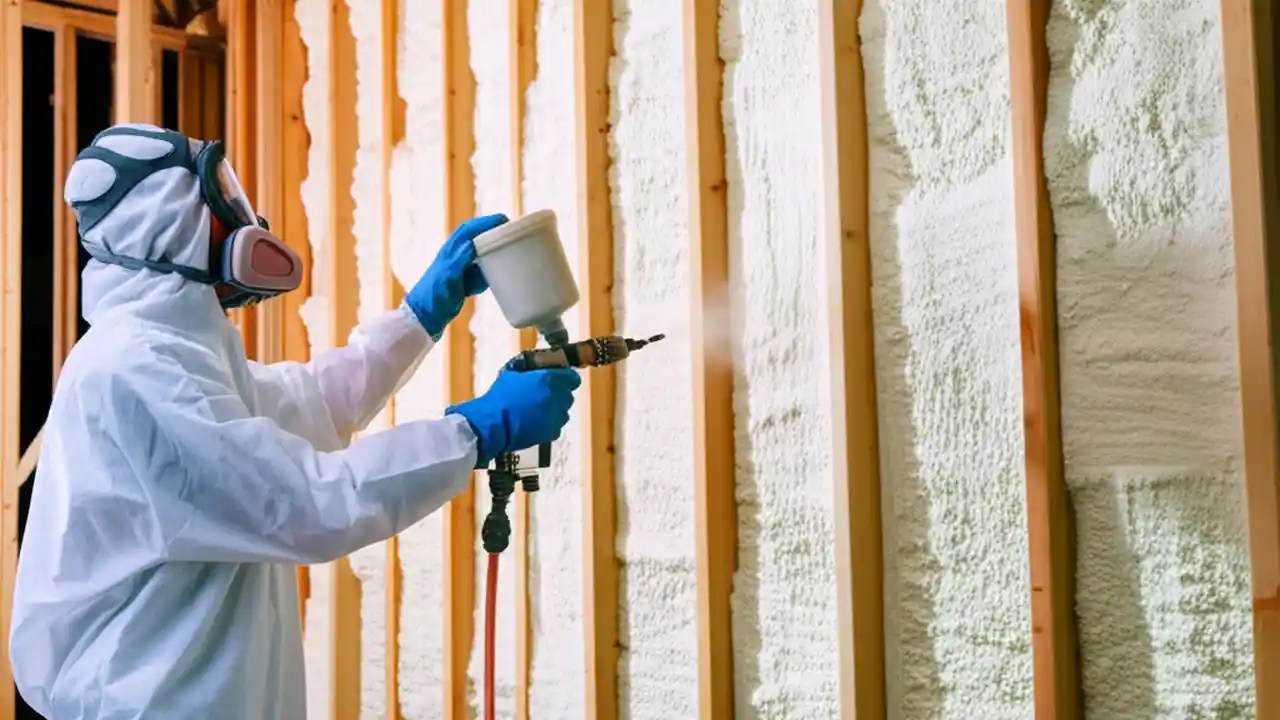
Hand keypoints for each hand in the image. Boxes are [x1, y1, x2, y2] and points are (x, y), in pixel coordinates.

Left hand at [405, 213, 507, 337]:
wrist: (424, 318)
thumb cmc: (434, 295)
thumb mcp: (448, 275)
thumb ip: (460, 258)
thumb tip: (474, 243)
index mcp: (450, 251)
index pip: (469, 229)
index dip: (486, 222)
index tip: (504, 220)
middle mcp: (455, 257)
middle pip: (475, 238)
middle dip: (492, 233)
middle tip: (511, 234)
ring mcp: (458, 269)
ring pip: (478, 254)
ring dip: (491, 252)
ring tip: (507, 252)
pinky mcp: (462, 282)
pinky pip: (479, 272)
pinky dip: (488, 273)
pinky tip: (496, 278)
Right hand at [446, 368, 580, 466]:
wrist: (494, 424)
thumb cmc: (499, 397)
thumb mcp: (511, 374)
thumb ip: (526, 369)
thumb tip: (531, 366)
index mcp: (549, 379)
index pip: (572, 378)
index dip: (566, 379)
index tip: (560, 380)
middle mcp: (557, 397)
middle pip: (568, 395)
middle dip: (559, 395)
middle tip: (544, 396)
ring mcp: (556, 416)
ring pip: (564, 412)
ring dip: (555, 410)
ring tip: (538, 412)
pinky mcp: (552, 432)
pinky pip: (556, 426)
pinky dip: (549, 425)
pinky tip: (535, 423)